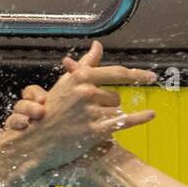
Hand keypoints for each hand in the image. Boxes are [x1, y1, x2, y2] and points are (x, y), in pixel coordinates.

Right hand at [0, 41, 155, 173]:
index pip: (116, 73)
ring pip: (116, 111)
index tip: (151, 76)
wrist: (35, 141)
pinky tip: (152, 114)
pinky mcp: (94, 131)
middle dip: (108, 106)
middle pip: (116, 97)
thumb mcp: (66, 83)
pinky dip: (140, 118)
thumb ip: (86, 64)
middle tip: (90, 114)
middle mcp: (86, 92)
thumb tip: (98, 45)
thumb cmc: (50, 111)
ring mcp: (90, 112)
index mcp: (80, 78)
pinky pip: (123, 122)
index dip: (136, 75)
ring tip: (87, 124)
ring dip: (107, 117)